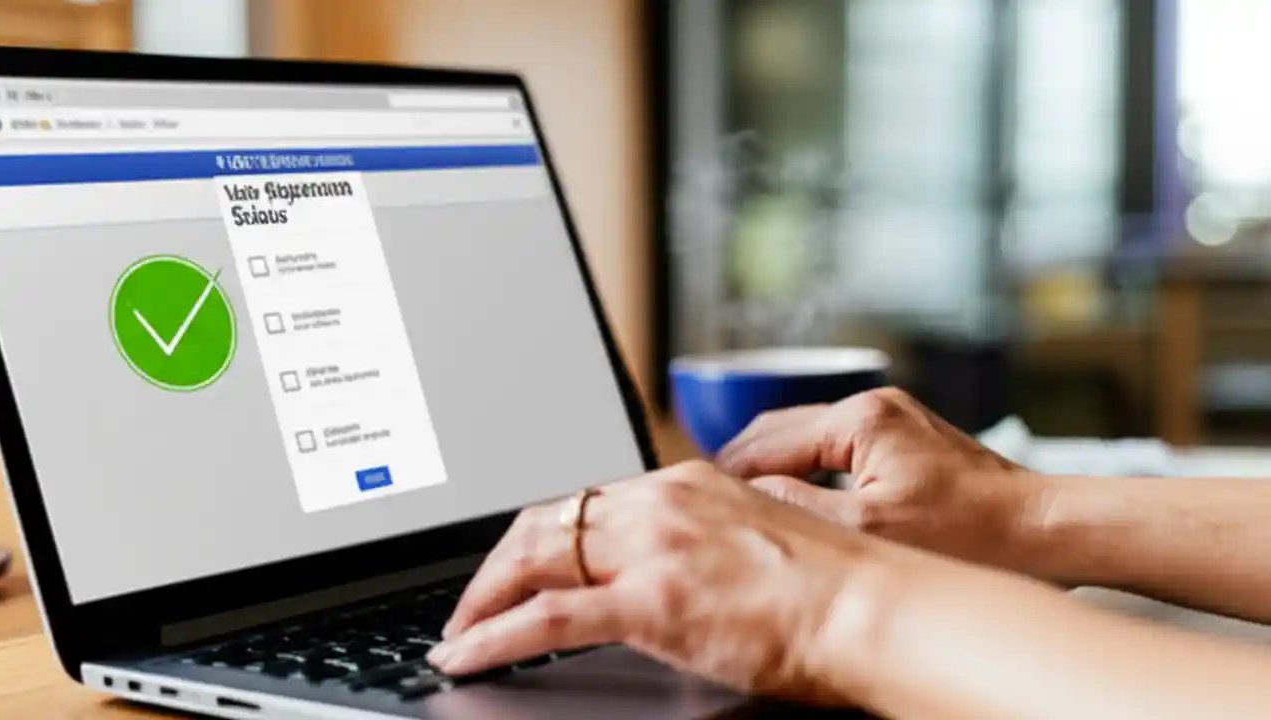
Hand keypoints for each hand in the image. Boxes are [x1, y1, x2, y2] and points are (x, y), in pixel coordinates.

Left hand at [431, 461, 878, 703]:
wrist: (873, 609)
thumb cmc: (833, 590)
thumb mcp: (756, 543)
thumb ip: (701, 545)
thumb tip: (666, 574)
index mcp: (687, 484)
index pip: (590, 500)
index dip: (544, 535)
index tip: (522, 562)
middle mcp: (662, 502)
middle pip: (549, 520)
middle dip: (498, 561)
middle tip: (473, 598)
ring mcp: (654, 548)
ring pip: (535, 557)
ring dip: (483, 595)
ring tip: (459, 629)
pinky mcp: (651, 600)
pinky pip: (546, 617)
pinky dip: (492, 636)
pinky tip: (467, 653)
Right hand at [716, 388, 1045, 574]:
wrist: (1046, 531)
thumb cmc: (974, 533)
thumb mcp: (872, 528)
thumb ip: (799, 507)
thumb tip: (744, 497)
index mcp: (860, 417)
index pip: (766, 441)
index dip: (727, 474)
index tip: (698, 501)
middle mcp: (873, 406)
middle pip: (779, 429)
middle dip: (741, 465)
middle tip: (710, 504)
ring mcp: (892, 419)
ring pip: (805, 437)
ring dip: (773, 467)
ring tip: (744, 507)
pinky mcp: (906, 439)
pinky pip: (835, 448)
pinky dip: (807, 471)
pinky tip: (798, 503)